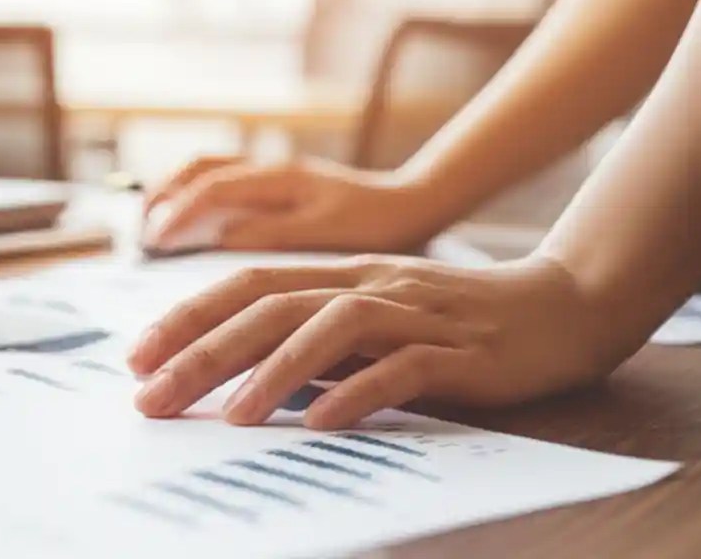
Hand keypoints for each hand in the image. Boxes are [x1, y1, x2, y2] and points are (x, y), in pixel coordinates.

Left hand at [127, 254, 634, 429]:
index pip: (249, 285)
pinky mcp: (458, 351)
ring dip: (271, 372)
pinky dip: (356, 391)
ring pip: (328, 328)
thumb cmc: (460, 323)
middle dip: (203, 351)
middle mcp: (371, 285)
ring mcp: (415, 314)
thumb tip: (250, 378)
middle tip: (151, 396)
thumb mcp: (380, 324)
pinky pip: (400, 369)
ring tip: (227, 418)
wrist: (562, 307)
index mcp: (345, 276)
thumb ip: (322, 343)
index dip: (189, 316)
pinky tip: (319, 423)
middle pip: (272, 308)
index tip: (139, 357)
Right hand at [142, 156, 444, 252]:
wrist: (416, 202)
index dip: (175, 215)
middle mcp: (268, 169)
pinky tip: (189, 229)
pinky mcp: (276, 187)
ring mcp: (271, 175)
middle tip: (140, 237)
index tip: (151, 244)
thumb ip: (271, 232)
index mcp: (279, 178)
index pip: (210, 188)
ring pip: (205, 172)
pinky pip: (221, 184)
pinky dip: (193, 200)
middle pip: (196, 170)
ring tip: (152, 230)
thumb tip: (216, 236)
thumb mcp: (327, 234)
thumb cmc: (377, 223)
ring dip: (173, 195)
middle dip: (160, 198)